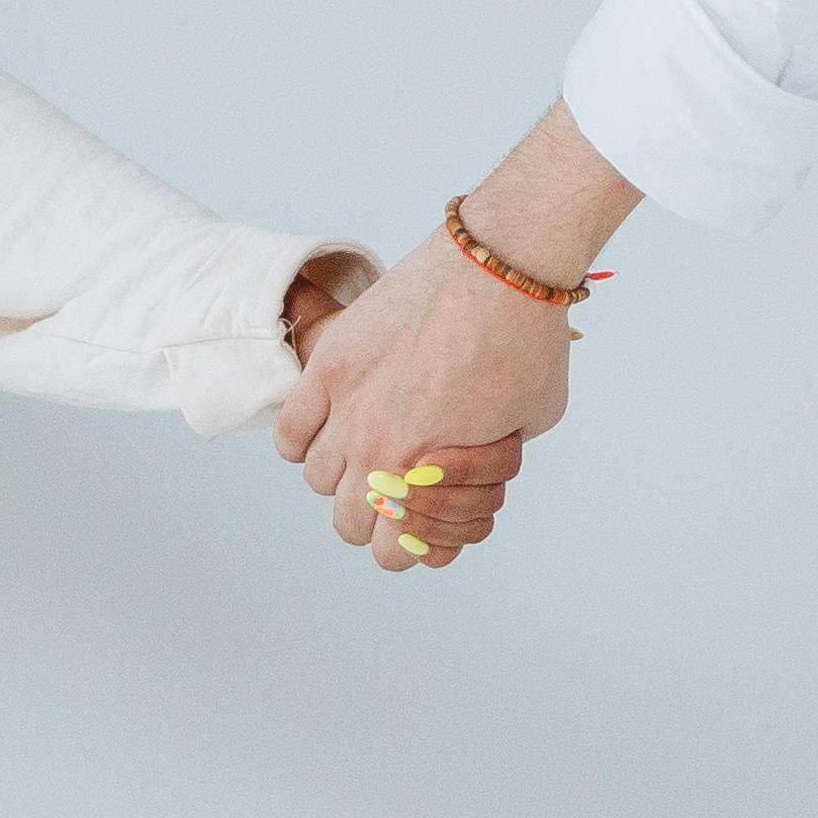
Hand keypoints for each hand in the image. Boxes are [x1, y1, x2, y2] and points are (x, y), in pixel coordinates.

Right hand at [269, 230, 582, 556]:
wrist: (499, 265)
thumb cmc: (526, 341)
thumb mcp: (529, 425)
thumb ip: (487, 462)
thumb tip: (461, 473)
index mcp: (424, 475)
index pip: (393, 552)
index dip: (414, 545)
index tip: (426, 524)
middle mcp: (374, 449)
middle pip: (348, 522)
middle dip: (378, 515)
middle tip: (400, 488)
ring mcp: (344, 406)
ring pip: (316, 478)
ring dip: (342, 475)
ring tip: (371, 449)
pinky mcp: (328, 363)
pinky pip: (289, 430)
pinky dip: (302, 439)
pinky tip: (329, 428)